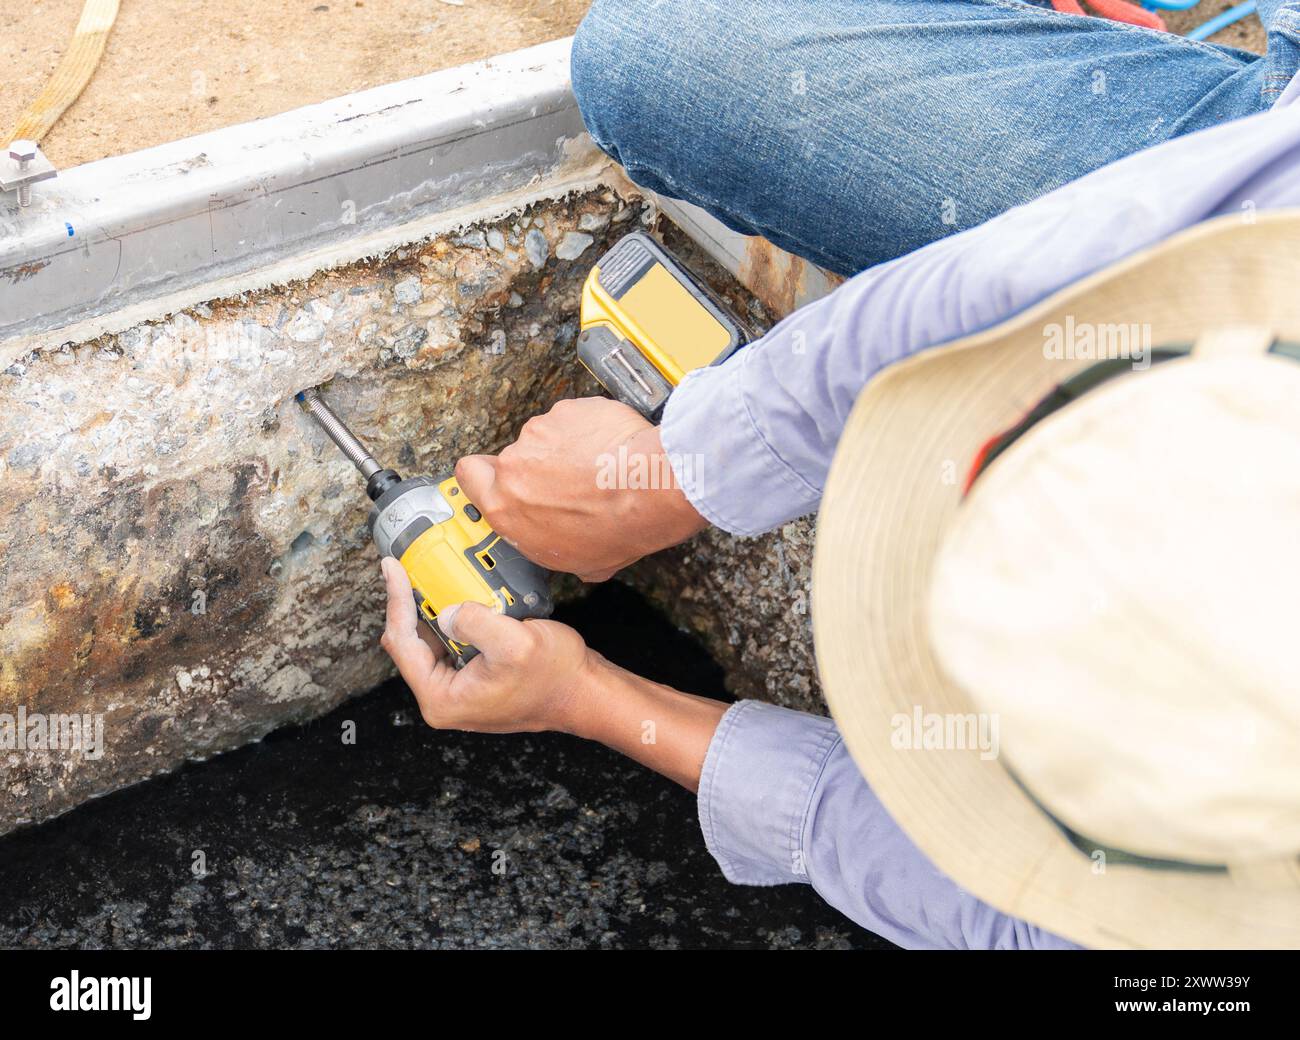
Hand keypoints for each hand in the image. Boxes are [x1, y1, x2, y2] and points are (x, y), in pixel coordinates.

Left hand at [378, 557, 591, 733]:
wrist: (585, 692)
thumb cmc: (556, 678)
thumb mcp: (515, 642)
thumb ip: (474, 622)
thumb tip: (448, 610)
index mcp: (442, 698)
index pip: (402, 643)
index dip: (396, 600)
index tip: (392, 568)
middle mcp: (444, 698)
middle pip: (411, 641)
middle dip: (414, 603)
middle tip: (412, 566)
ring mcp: (458, 689)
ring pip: (432, 639)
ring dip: (436, 608)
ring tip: (438, 577)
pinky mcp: (473, 678)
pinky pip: (453, 642)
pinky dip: (456, 617)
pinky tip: (464, 596)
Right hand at [455, 397, 707, 581]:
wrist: (648, 489)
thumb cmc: (617, 527)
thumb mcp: (580, 563)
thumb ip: (555, 547)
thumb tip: (569, 549)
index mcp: (507, 507)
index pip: (469, 476)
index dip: (481, 476)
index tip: (494, 479)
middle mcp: (515, 466)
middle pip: (515, 460)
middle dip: (539, 468)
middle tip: (570, 483)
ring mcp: (540, 432)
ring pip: (546, 438)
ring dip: (566, 449)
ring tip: (598, 468)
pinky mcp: (568, 410)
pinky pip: (572, 420)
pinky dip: (588, 430)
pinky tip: (609, 449)